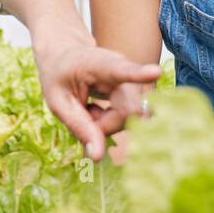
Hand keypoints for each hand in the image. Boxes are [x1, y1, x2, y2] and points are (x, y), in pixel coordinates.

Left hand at [31, 33, 161, 161]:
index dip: (139, 74)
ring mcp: (132, 79)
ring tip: (88, 108)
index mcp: (99, 64)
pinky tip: (97, 109)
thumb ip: (78, 126)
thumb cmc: (60, 75)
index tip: (155, 72)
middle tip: (82, 115)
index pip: (122, 69)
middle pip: (128, 112)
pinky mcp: (137, 91)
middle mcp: (123, 68)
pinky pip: (128, 119)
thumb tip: (98, 157)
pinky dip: (109, 122)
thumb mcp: (58, 101)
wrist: (66, 55)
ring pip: (129, 119)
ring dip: (105, 123)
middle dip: (104, 124)